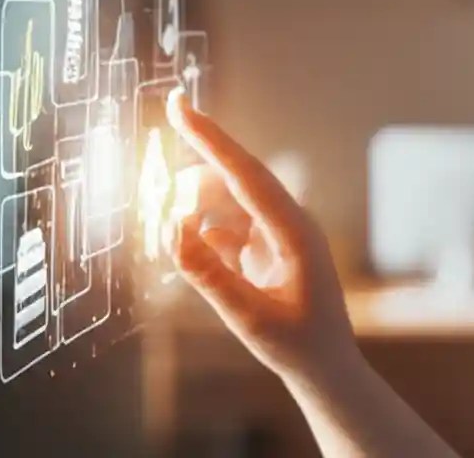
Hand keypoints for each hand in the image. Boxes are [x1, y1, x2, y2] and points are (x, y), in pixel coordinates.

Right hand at [164, 87, 357, 383]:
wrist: (325, 369)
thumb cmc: (296, 345)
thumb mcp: (249, 317)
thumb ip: (208, 275)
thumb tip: (169, 230)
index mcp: (294, 231)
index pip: (246, 172)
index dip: (210, 137)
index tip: (178, 105)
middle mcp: (288, 223)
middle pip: (230, 181)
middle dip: (187, 182)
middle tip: (148, 192)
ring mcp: (277, 234)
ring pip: (223, 204)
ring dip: (190, 211)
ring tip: (164, 235)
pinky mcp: (265, 249)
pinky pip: (223, 226)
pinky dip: (198, 233)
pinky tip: (179, 248)